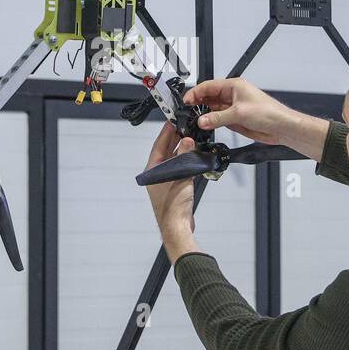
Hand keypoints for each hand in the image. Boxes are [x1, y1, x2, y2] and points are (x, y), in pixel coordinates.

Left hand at [144, 122, 199, 260]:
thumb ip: (184, 157)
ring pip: (175, 160)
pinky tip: (195, 157)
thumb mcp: (180, 176)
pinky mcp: (175, 188)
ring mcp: (166, 181)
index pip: (159, 145)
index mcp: (152, 170)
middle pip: (166, 152)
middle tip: (184, 127)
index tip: (172, 121)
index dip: (166, 133)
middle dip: (176, 140)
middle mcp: (157, 174)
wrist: (177, 227)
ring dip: (183, 151)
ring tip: (192, 139)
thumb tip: (187, 141)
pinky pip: (181, 170)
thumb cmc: (173, 206)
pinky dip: (188, 163)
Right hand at [184, 77, 329, 158]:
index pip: (208, 86)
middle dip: (196, 103)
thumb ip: (218, 118)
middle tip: (186, 111)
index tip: (185, 101)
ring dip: (203, 114)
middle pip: (208, 97)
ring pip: (211, 109)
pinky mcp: (234, 119)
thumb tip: (202, 120)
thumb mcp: (239, 114)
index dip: (195, 93)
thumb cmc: (269, 113)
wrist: (281, 128)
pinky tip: (204, 125)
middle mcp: (232, 95)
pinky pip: (217, 119)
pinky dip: (210, 122)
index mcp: (234, 86)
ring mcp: (232, 107)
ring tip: (192, 119)